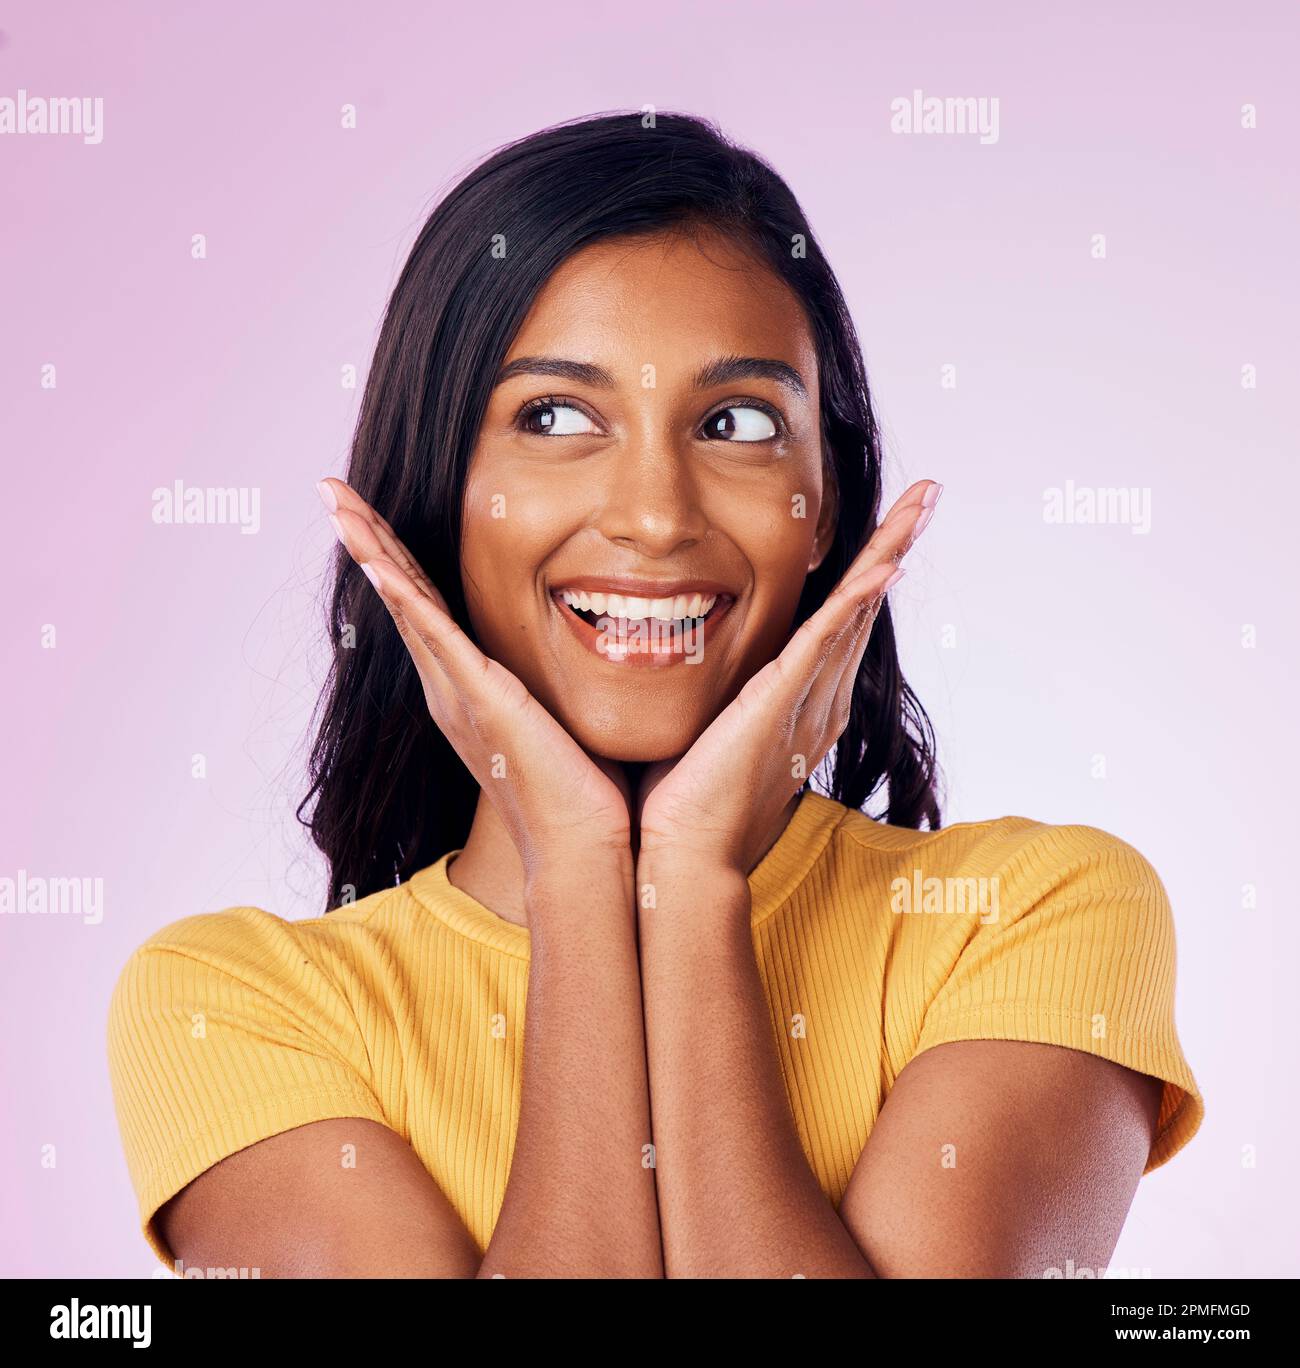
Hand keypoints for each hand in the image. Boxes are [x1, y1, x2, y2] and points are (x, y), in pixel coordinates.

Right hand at [318, 478, 632, 877]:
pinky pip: (434, 637)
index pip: (426, 605)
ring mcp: (458, 692)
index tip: (370, 514)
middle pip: (401, 594)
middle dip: (366, 538)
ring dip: (370, 550)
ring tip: (337, 504)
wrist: (581, 845)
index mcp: (468, 686)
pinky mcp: (480, 699)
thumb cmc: (581, 791)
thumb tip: (589, 643)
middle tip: (330, 490)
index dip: (396, 556)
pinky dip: (404, 597)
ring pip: (405, 605)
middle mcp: (450, 686)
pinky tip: (378, 561)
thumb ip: (549, 681)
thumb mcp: (557, 716)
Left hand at [635, 479, 941, 877]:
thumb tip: (696, 657)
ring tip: (921, 505)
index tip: (889, 528)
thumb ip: (727, 695)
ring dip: (888, 553)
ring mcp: (807, 701)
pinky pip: (826, 642)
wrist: (686, 854)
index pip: (842, 622)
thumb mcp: (715, 729)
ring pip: (856, 612)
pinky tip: (883, 565)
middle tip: (927, 496)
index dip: (868, 571)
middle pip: (864, 608)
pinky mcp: (781, 704)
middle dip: (894, 546)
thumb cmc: (689, 800)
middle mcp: (819, 699)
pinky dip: (855, 601)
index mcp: (804, 703)